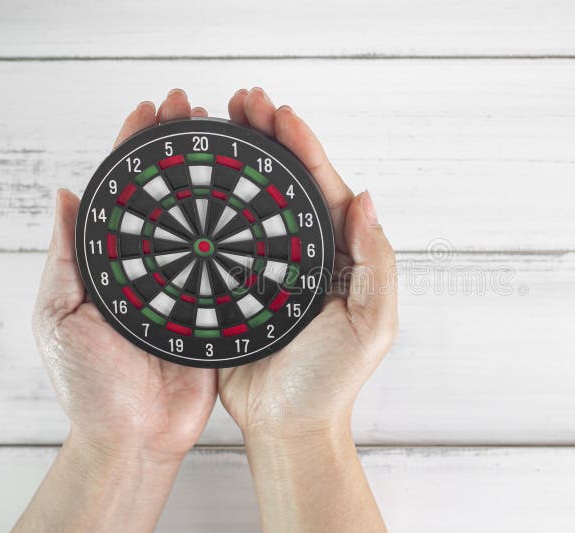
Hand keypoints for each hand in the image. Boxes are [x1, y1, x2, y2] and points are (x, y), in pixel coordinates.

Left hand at [33, 90, 216, 464]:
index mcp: (114, 260)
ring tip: (234, 136)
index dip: (136, 145)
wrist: (136, 436)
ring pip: (207, 218)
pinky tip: (258, 197)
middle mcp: (155, 262)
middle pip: (171, 191)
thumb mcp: (61, 315)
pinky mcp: (221, 305)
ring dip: (218, 176)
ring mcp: (191, 282)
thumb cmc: (91, 384)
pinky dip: (245, 229)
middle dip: (182, 146)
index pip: (125, 188)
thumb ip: (67, 256)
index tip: (153, 107)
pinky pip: (235, 261)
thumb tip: (65, 193)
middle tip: (199, 108)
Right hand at [218, 88, 397, 440]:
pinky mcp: (235, 286)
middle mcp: (306, 254)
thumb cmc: (333, 381)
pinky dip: (213, 206)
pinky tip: (197, 180)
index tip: (281, 114)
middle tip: (243, 101)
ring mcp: (268, 268)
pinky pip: (224, 239)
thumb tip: (368, 197)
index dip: (305, 148)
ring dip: (240, 161)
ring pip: (253, 203)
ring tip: (220, 122)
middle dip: (269, 139)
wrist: (288, 427)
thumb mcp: (373, 323)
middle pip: (288, 184)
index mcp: (341, 256)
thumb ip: (376, 261)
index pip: (325, 188)